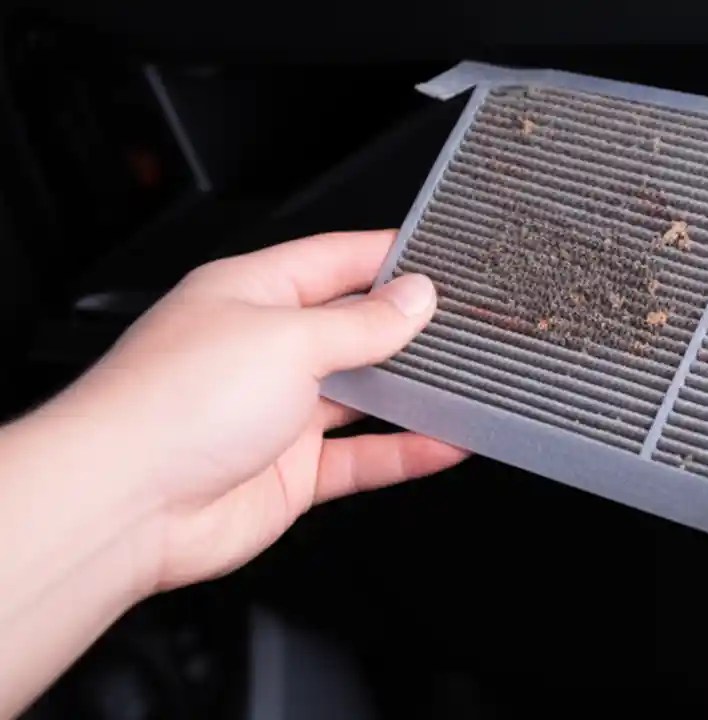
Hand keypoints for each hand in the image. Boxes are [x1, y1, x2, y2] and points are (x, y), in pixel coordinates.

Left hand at [42, 230, 466, 592]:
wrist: (124, 506)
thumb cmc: (171, 406)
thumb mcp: (286, 339)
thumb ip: (361, 323)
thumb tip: (413, 298)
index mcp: (250, 295)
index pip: (334, 260)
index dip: (388, 257)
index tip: (441, 258)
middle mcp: (264, 350)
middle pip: (353, 330)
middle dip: (407, 329)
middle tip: (465, 324)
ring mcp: (278, 413)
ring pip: (364, 398)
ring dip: (412, 394)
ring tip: (467, 382)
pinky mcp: (291, 471)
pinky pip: (362, 456)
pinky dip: (405, 452)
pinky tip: (445, 443)